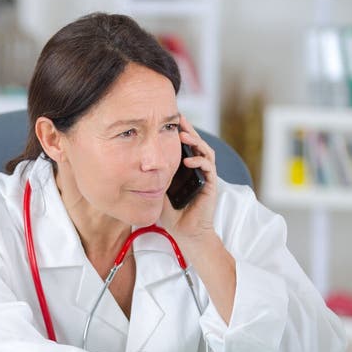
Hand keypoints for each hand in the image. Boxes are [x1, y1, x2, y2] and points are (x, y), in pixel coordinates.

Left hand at [161, 115, 217, 241]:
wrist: (185, 232)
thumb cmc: (172, 215)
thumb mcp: (158, 191)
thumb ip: (155, 178)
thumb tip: (140, 165)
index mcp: (186, 170)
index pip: (185, 147)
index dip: (179, 133)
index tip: (169, 123)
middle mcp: (197, 170)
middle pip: (196, 144)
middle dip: (188, 130)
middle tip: (180, 118)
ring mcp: (205, 176)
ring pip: (205, 151)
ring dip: (195, 141)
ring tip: (183, 135)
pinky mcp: (210, 184)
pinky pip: (208, 167)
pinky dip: (199, 160)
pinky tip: (189, 160)